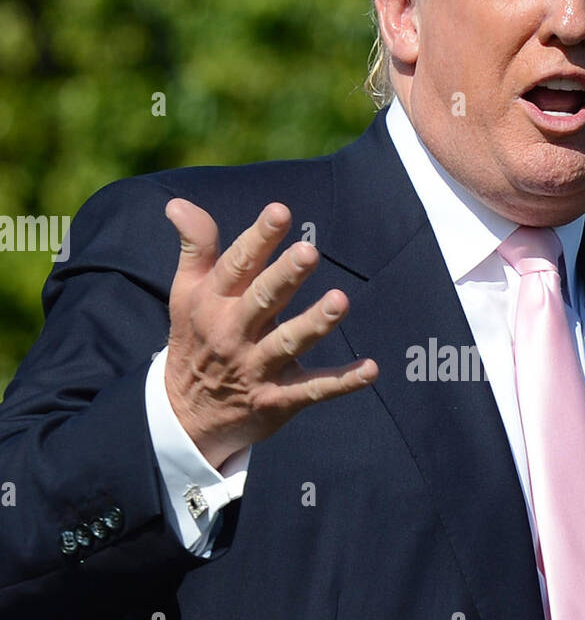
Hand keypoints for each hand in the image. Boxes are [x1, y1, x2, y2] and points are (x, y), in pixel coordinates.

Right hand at [163, 200, 377, 468]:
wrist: (185, 416)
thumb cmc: (196, 340)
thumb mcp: (186, 293)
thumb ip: (195, 247)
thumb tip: (178, 202)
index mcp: (213, 303)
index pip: (237, 265)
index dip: (259, 238)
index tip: (280, 211)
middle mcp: (234, 333)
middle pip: (263, 300)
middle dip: (285, 276)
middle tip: (309, 252)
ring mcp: (257, 368)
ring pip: (289, 343)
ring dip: (315, 324)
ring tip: (339, 301)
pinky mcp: (277, 400)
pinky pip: (313, 391)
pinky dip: (343, 383)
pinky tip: (370, 370)